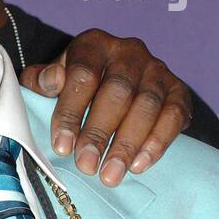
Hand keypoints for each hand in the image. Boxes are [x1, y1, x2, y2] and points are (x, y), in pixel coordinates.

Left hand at [20, 30, 193, 186]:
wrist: (110, 85)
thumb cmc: (74, 86)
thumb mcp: (49, 80)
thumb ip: (41, 80)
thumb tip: (50, 80)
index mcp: (94, 44)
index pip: (82, 74)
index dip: (70, 111)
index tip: (61, 146)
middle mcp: (129, 51)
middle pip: (117, 92)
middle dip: (99, 133)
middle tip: (86, 165)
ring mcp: (157, 69)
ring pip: (147, 105)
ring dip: (128, 144)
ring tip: (110, 174)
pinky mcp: (178, 90)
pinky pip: (174, 115)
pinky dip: (157, 142)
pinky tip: (139, 165)